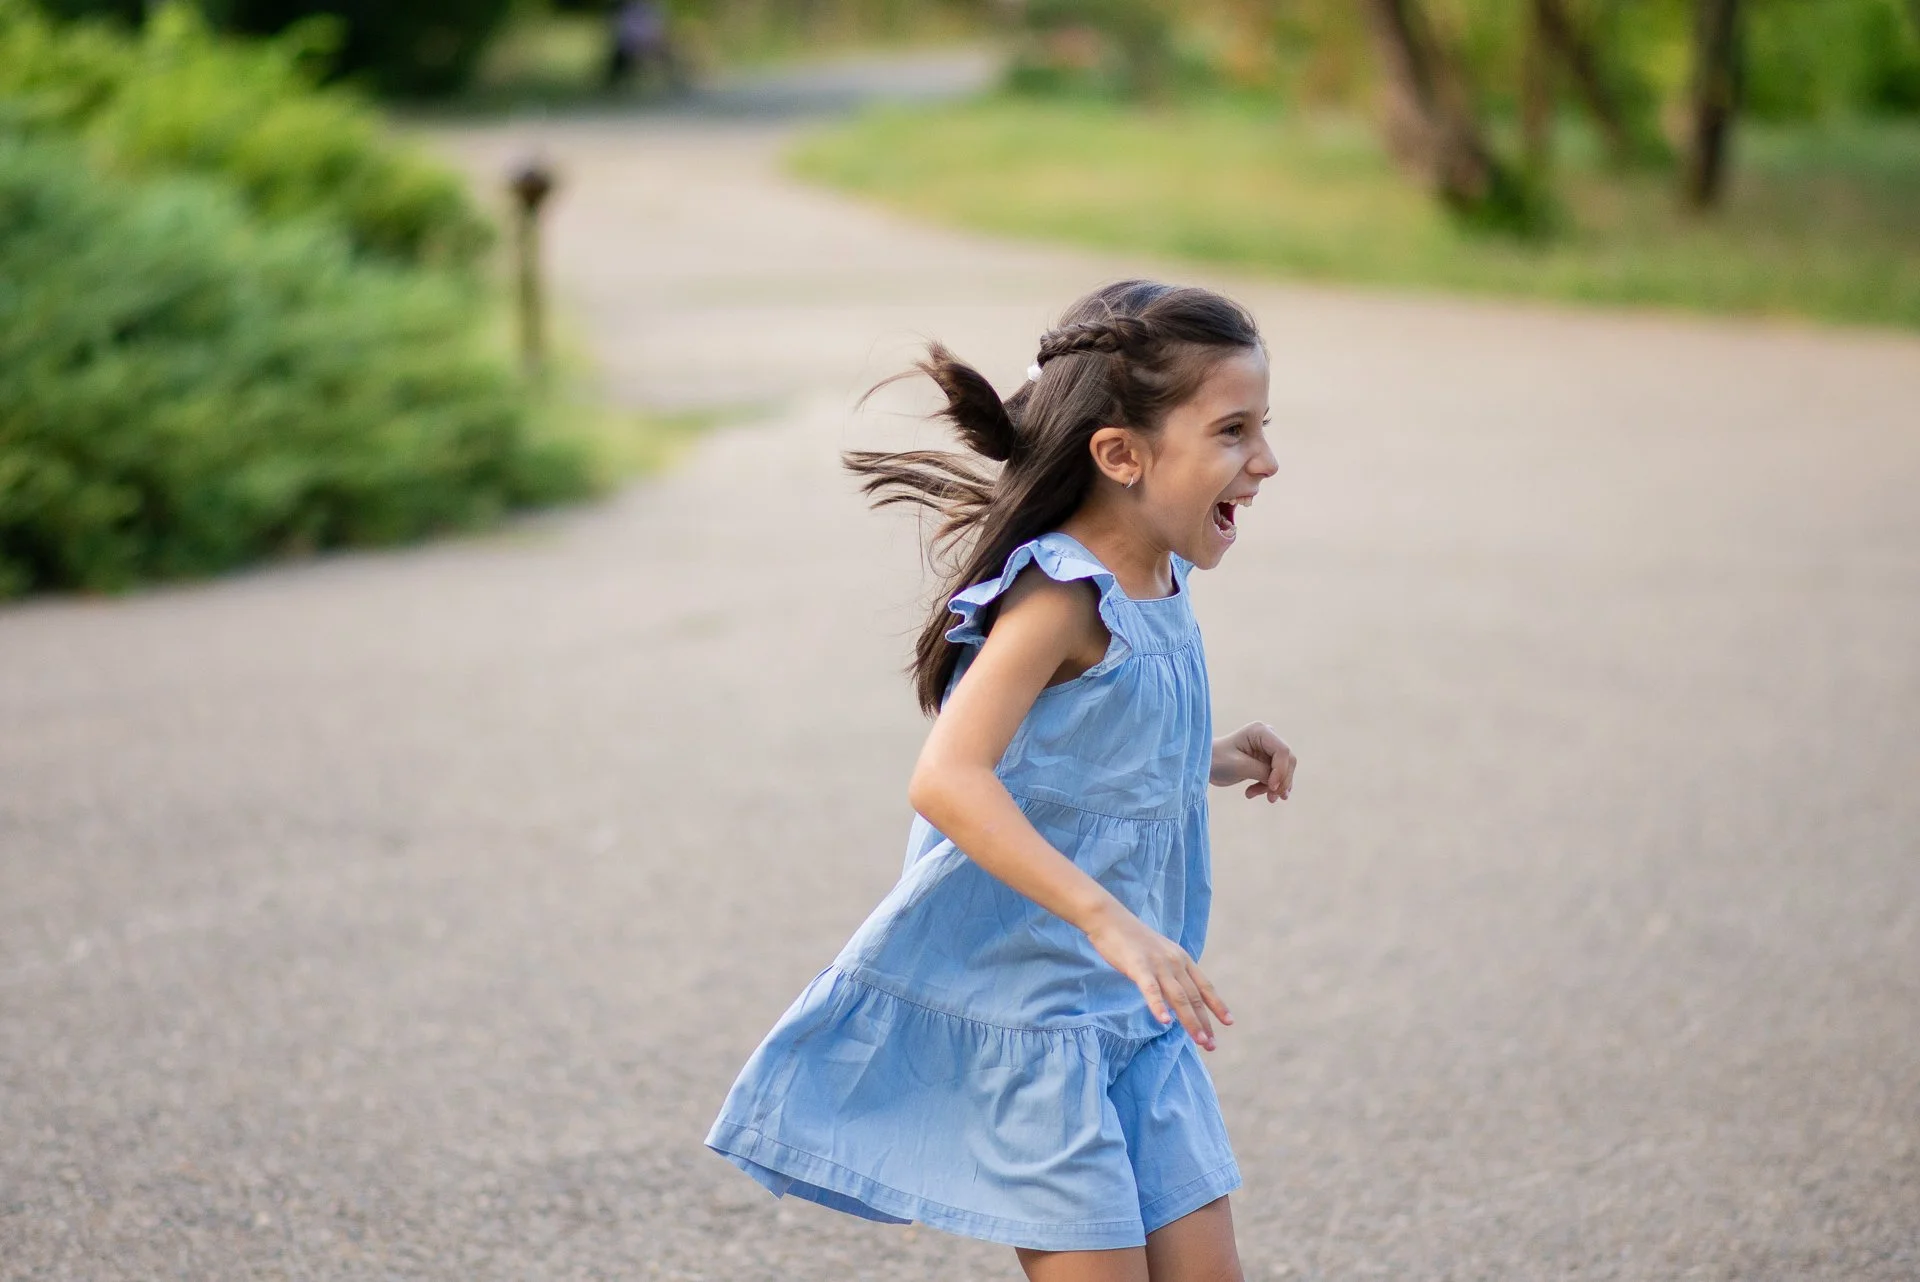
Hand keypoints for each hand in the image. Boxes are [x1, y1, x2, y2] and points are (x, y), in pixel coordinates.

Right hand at [1084, 904, 1231, 1049]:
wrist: (1109, 919)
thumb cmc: (1133, 939)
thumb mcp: (1161, 953)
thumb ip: (1171, 972)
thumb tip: (1179, 995)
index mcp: (1182, 958)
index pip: (1204, 985)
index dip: (1217, 1004)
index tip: (1229, 1022)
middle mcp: (1175, 962)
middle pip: (1194, 996)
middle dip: (1204, 1022)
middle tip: (1211, 1045)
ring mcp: (1157, 964)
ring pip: (1179, 997)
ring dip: (1190, 1020)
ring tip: (1199, 1040)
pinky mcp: (1138, 966)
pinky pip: (1151, 989)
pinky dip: (1159, 1006)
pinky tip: (1165, 1021)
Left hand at [1211, 721, 1296, 801]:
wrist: (1204, 764)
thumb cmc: (1217, 761)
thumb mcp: (1239, 766)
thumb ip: (1263, 772)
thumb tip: (1281, 784)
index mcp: (1260, 731)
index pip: (1283, 751)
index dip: (1282, 771)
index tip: (1271, 788)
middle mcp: (1267, 736)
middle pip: (1288, 761)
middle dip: (1281, 782)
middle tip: (1270, 798)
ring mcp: (1267, 748)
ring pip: (1284, 771)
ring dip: (1273, 787)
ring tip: (1255, 796)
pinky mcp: (1265, 760)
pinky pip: (1276, 776)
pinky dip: (1267, 787)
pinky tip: (1252, 793)